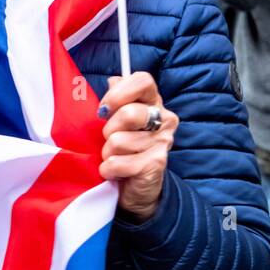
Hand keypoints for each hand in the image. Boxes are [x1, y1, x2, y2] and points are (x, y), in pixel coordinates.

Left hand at [98, 72, 178, 221]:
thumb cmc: (124, 150)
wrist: (136, 189)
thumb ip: (116, 100)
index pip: (142, 80)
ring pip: (117, 141)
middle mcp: (164, 119)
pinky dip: (108, 170)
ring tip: (116, 158)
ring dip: (108, 153)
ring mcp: (163, 142)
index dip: (118, 92)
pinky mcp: (156, 164)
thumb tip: (113, 81)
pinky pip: (116, 163)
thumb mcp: (116, 122)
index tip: (105, 109)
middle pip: (128, 113)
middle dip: (109, 130)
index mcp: (153, 103)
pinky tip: (117, 173)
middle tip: (111, 140)